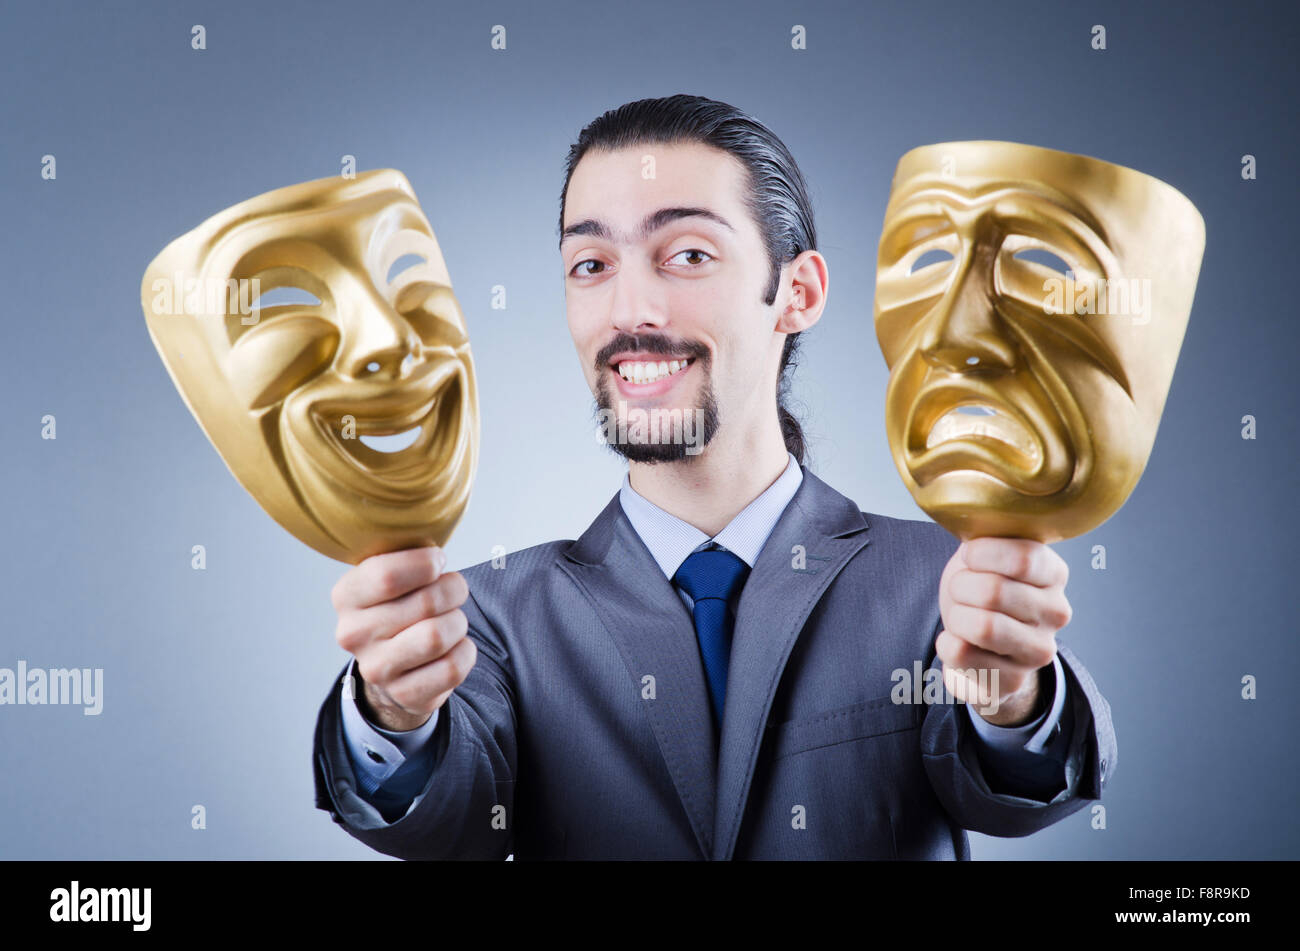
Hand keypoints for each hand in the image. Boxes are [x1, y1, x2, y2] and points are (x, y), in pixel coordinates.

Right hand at [331, 547, 474, 731]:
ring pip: (439, 635)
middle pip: (426, 602)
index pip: (386, 575)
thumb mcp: (390, 574)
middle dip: (453, 590)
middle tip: (452, 591)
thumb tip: (435, 552)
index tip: (438, 561)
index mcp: (346, 596)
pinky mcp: (405, 694)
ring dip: (459, 621)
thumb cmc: (400, 606)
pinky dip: (465, 651)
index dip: (426, 564)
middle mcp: (353, 634)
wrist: (394, 666)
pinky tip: (454, 647)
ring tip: (451, 620)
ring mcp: (377, 669)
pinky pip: (453, 667)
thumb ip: (405, 556)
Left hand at [935, 537, 1070, 725]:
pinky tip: (955, 640)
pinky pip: (962, 656)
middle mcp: (1056, 614)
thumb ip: (988, 534)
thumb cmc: (982, 587)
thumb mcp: (988, 552)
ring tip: (959, 614)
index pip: (1024, 558)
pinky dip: (946, 644)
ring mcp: (1038, 651)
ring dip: (955, 616)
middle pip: (994, 592)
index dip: (983, 553)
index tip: (969, 556)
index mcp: (1053, 574)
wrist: (983, 643)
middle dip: (960, 586)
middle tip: (960, 589)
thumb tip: (972, 522)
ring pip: (983, 627)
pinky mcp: (1012, 681)